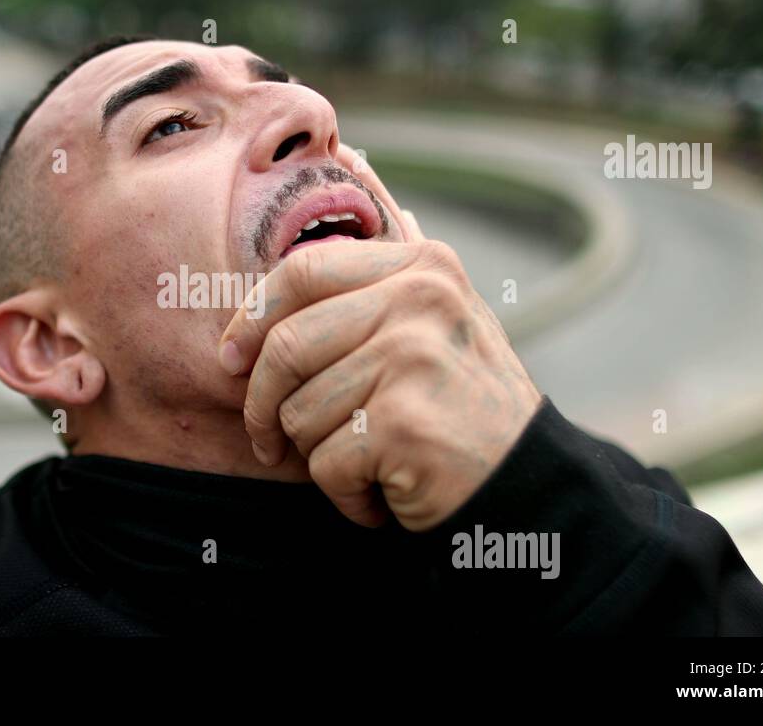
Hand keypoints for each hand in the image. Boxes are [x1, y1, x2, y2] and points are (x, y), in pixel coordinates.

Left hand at [218, 214, 541, 530]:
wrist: (532, 487)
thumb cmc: (461, 411)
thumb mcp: (431, 327)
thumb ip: (365, 297)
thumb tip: (264, 291)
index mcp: (422, 266)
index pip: (301, 271)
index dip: (251, 318)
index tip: (231, 360)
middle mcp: (421, 300)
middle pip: (286, 346)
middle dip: (261, 405)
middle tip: (268, 444)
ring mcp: (415, 358)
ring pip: (299, 411)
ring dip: (316, 457)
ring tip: (363, 466)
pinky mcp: (406, 423)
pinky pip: (326, 464)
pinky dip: (344, 495)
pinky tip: (382, 495)